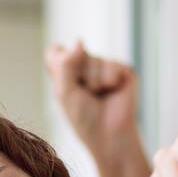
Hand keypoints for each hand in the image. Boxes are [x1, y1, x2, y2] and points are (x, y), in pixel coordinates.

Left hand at [45, 40, 138, 161]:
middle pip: (75, 53)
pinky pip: (112, 65)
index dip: (59, 62)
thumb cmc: (85, 119)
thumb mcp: (66, 93)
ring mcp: (104, 66)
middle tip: (85, 96)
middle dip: (78, 76)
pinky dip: (109, 81)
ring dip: (94, 82)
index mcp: (66, 72)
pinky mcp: (122, 69)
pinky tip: (112, 92)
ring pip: (94, 59)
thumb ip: (66, 65)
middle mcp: (85, 66)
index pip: (55, 52)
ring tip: (99, 96)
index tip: (65, 83)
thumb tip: (79, 41)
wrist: (110, 135)